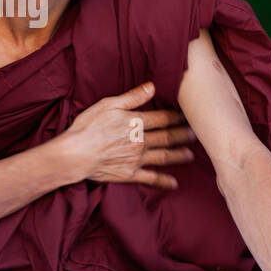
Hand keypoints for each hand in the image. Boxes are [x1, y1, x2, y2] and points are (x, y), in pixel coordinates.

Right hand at [59, 81, 195, 188]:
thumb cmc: (87, 127)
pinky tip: (174, 183)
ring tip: (191, 155)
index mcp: (136, 123)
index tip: (188, 115)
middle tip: (196, 134)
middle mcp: (141, 141)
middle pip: (168, 137)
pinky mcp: (130, 174)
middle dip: (183, 135)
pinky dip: (164, 181)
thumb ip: (132, 97)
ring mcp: (137, 159)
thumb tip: (152, 86)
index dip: (177, 117)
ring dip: (179, 155)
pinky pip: (151, 178)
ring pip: (164, 156)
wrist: (74, 155)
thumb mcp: (108, 105)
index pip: (163, 119)